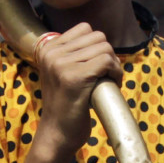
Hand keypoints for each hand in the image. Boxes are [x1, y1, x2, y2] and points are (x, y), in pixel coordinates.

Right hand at [34, 25, 120, 156]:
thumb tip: (101, 41)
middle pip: (98, 37)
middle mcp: (52, 53)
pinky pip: (107, 61)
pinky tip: (112, 85)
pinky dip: (116, 72)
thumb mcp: (62, 72)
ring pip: (105, 48)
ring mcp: (62, 64)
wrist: (57, 134)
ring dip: (114, 65)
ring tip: (108, 81)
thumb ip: (74, 54)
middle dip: (108, 55)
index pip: (85, 29)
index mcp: (48, 48)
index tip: (97, 66)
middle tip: (106, 75)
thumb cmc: (65, 105)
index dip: (98, 46)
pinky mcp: (75, 77)